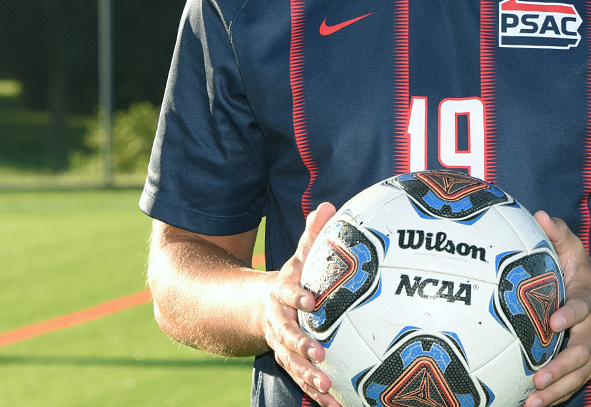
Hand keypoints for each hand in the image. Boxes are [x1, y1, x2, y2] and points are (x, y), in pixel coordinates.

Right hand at [263, 201, 341, 406]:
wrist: (254, 310)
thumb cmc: (289, 281)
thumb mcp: (297, 258)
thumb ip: (312, 236)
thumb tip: (327, 204)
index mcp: (281, 295)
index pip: (287, 293)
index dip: (297, 296)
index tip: (310, 300)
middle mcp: (278, 323)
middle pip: (287, 336)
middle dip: (302, 346)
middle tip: (319, 354)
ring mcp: (281, 346)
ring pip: (292, 364)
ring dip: (308, 376)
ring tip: (327, 387)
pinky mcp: (289, 363)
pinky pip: (302, 380)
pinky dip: (317, 394)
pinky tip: (337, 406)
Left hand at [523, 211, 590, 406]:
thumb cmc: (587, 278)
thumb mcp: (577, 254)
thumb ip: (559, 235)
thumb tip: (539, 215)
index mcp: (589, 301)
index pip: (580, 307)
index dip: (569, 314)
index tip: (553, 322)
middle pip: (581, 352)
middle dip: (560, 367)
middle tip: (539, 378)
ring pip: (579, 375)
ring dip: (557, 391)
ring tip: (533, 402)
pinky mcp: (590, 368)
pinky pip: (575, 386)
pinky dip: (558, 398)